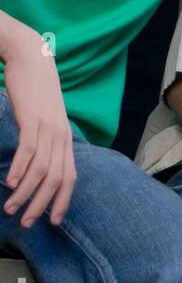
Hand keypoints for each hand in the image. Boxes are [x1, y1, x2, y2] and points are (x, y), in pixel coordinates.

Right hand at [2, 34, 75, 227]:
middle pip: (57, 179)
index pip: (71, 178)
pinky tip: (10, 183)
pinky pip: (29, 149)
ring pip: (42, 169)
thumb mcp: (43, 120)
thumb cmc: (35, 92)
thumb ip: (43, 141)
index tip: (54, 221)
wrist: (32, 59)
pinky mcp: (34, 118)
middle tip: (27, 223)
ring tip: (11, 208)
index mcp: (66, 140)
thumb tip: (36, 163)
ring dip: (26, 192)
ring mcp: (49, 128)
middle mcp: (62, 136)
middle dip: (43, 205)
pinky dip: (20, 168)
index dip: (64, 201)